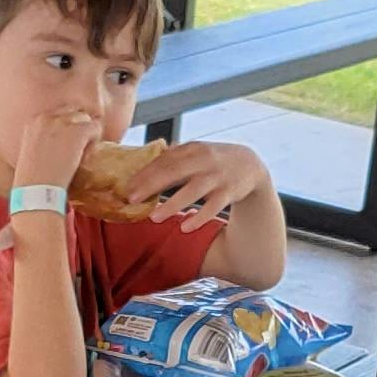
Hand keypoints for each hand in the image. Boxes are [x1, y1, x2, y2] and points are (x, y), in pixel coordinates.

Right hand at [9, 104, 106, 202]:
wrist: (36, 190)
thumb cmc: (32, 180)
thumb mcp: (31, 152)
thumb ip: (43, 140)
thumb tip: (58, 143)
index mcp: (35, 121)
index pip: (58, 113)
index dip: (66, 127)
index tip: (67, 143)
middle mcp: (48, 117)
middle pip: (73, 112)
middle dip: (78, 127)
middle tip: (78, 147)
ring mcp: (63, 123)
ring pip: (85, 119)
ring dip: (87, 134)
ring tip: (83, 153)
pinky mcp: (78, 131)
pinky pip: (95, 128)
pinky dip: (95, 140)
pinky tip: (87, 155)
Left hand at [124, 137, 270, 229]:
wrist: (250, 164)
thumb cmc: (213, 160)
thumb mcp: (194, 152)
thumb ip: (172, 157)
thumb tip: (140, 164)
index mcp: (192, 149)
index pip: (164, 160)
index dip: (145, 173)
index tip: (127, 186)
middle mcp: (204, 160)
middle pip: (175, 172)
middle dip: (152, 185)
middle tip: (132, 199)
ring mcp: (218, 176)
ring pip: (194, 191)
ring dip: (173, 204)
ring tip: (155, 217)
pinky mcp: (229, 192)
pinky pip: (213, 207)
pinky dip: (199, 218)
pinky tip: (185, 227)